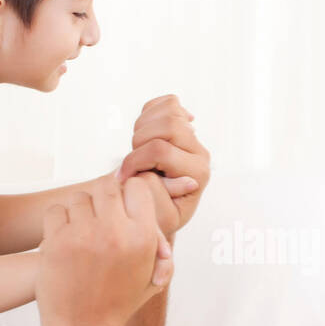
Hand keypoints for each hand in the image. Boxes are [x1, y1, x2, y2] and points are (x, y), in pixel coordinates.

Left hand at [34, 177, 173, 325]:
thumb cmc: (119, 303)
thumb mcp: (151, 279)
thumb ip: (160, 248)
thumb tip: (164, 220)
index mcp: (142, 237)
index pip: (137, 186)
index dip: (129, 192)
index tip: (123, 204)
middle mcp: (114, 232)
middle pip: (107, 185)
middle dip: (103, 197)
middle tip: (100, 214)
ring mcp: (83, 235)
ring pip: (78, 197)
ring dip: (79, 211)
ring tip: (82, 233)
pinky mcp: (56, 242)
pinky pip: (55, 211)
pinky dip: (58, 221)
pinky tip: (65, 239)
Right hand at [118, 94, 210, 236]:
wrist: (159, 208)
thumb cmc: (153, 218)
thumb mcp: (152, 223)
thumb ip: (153, 214)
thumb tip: (168, 213)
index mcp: (197, 175)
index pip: (160, 150)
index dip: (134, 160)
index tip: (123, 177)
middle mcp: (201, 154)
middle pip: (166, 125)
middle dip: (138, 143)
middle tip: (131, 163)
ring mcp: (194, 138)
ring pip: (168, 111)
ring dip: (142, 128)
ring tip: (136, 151)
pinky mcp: (185, 126)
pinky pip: (168, 102)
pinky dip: (149, 113)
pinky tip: (143, 136)